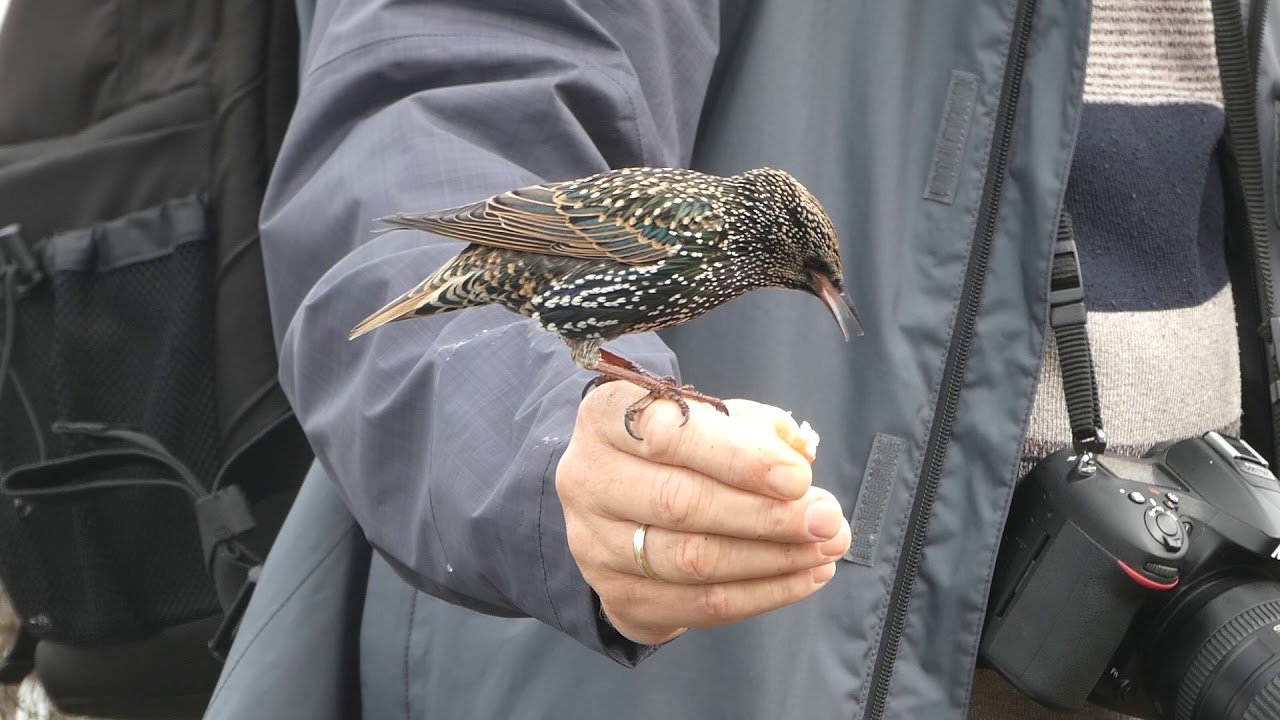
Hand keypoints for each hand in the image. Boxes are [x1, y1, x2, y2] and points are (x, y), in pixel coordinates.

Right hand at [556, 381, 850, 645]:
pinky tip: (803, 576)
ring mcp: (596, 544)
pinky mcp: (618, 595)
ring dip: (772, 559)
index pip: (667, 434)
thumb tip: (799, 455)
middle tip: (826, 518)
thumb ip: (754, 427)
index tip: (798, 477)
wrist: (622, 501)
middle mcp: (587, 480)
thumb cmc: (678, 448)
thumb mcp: (709, 416)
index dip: (738, 458)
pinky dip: (762, 594)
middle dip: (765, 515)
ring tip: (825, 548)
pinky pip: (699, 605)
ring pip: (692, 560)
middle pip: (679, 503)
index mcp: (605, 418)